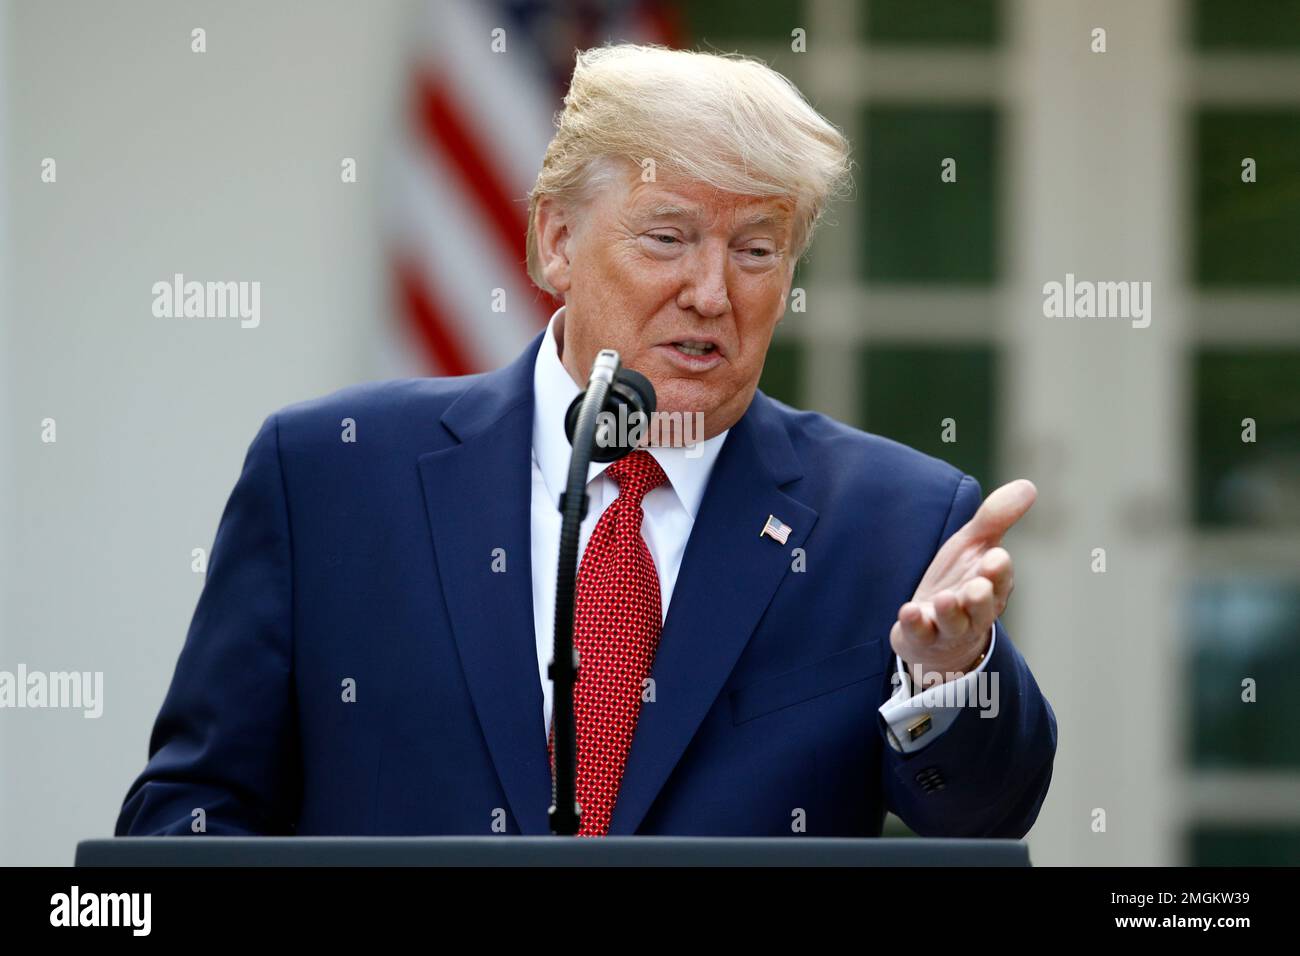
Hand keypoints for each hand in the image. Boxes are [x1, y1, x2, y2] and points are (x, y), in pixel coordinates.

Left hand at [890, 479, 1036, 689]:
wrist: (934, 630)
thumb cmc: (960, 580)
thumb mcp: (974, 546)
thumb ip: (995, 518)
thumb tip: (1029, 485)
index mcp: (991, 586)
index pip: (999, 579)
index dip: (997, 571)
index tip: (995, 557)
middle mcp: (974, 611)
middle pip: (981, 607)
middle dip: (981, 597)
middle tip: (978, 586)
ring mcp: (947, 628)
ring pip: (953, 624)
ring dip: (950, 613)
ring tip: (946, 599)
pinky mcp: (921, 637)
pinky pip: (919, 634)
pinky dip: (915, 624)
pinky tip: (909, 611)